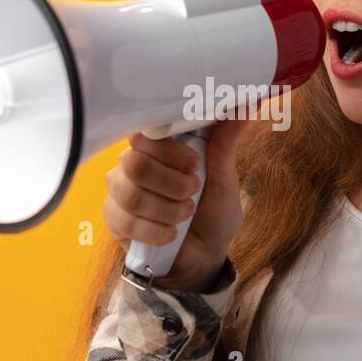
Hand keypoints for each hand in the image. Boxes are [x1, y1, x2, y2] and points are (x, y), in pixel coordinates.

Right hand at [103, 117, 248, 292]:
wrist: (203, 255)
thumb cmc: (212, 212)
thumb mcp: (225, 178)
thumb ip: (226, 142)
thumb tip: (247, 105)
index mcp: (158, 146)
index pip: (147, 134)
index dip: (171, 152)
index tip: (195, 165)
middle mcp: (132, 163)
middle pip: (135, 164)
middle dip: (172, 185)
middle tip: (193, 194)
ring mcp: (119, 191)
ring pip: (132, 195)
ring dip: (169, 210)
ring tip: (185, 215)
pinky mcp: (114, 219)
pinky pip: (128, 223)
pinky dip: (158, 232)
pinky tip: (171, 234)